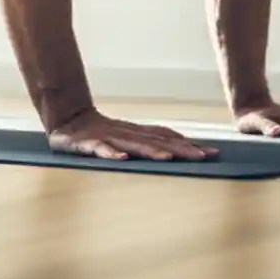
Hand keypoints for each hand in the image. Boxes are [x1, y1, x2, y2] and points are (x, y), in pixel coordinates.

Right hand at [48, 108, 219, 160]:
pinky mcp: (88, 144)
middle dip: (181, 150)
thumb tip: (176, 150)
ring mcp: (108, 138)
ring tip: (169, 159)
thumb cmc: (99, 132)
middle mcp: (127, 133)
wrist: (67, 119)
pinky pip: (101, 149)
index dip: (189, 144)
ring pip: (133, 145)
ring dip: (151, 151)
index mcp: (137, 133)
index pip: (168, 137)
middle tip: (203, 157)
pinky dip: (111, 153)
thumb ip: (148, 142)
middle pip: (157, 142)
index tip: (213, 153)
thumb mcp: (126, 136)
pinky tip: (122, 158)